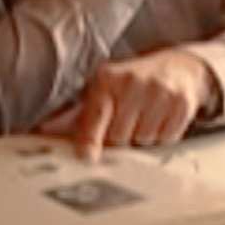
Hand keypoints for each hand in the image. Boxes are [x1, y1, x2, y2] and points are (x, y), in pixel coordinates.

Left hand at [35, 48, 216, 161]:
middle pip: (119, 136)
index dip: (90, 138)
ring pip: (142, 139)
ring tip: (144, 116)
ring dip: (141, 137)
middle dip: (120, 137)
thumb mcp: (104, 90)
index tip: (86, 157)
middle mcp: (133, 82)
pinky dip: (162, 135)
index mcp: (107, 79)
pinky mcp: (181, 103)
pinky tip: (161, 117)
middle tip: (126, 121)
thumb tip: (44, 132)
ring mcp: (160, 91)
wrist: (180, 67)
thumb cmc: (131, 83)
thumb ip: (77, 115)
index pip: (96, 114)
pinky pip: (166, 138)